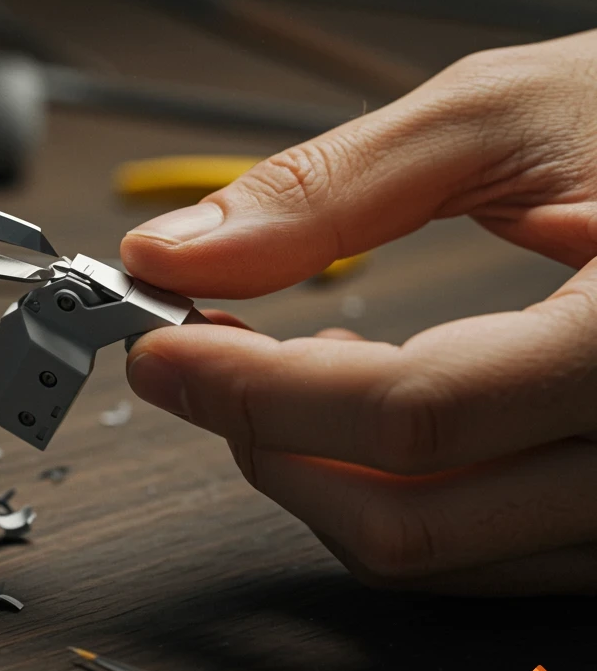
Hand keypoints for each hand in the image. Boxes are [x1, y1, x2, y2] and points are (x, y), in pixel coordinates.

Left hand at [121, 32, 596, 594]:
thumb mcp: (508, 116)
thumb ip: (331, 191)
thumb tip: (178, 249)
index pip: (411, 416)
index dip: (255, 389)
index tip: (161, 345)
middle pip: (404, 519)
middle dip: (263, 441)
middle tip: (203, 361)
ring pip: (428, 553)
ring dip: (315, 471)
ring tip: (296, 367)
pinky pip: (472, 551)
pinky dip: (386, 488)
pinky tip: (373, 404)